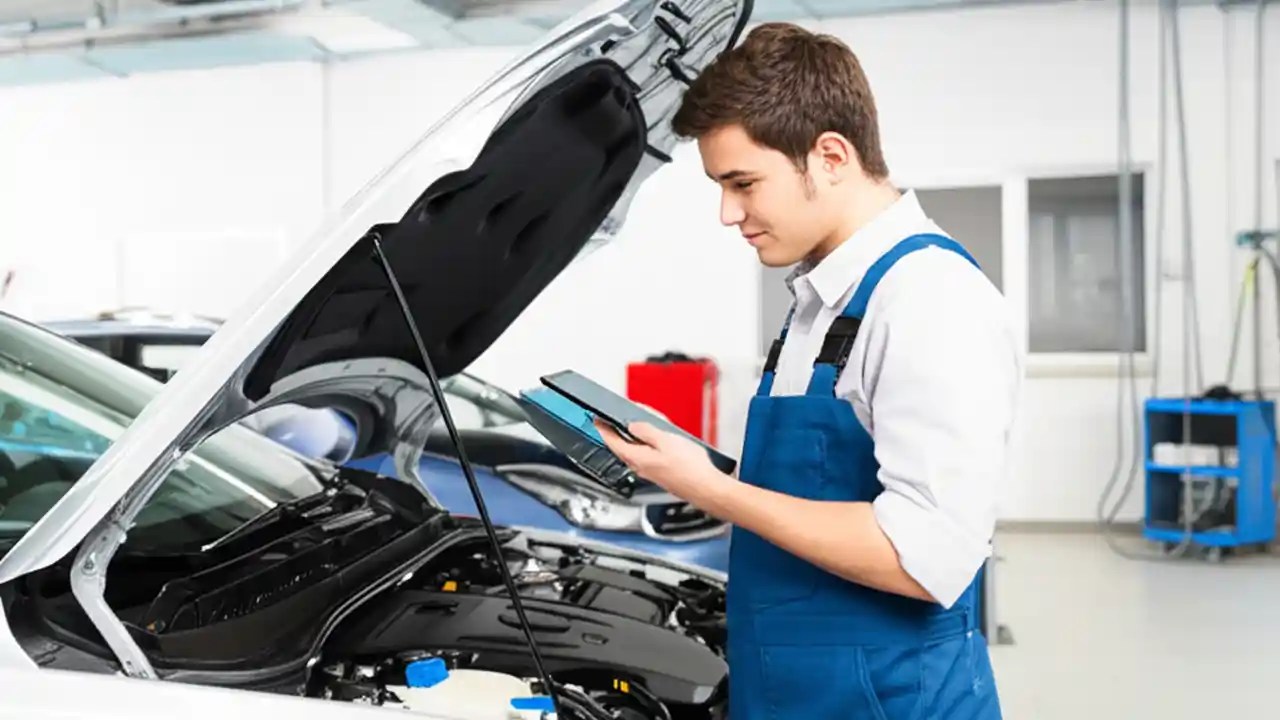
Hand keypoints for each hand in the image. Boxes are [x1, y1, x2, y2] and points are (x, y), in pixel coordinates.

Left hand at [593, 419, 735, 508]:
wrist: (706, 488)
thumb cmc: (690, 468)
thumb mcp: (666, 440)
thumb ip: (646, 431)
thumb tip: (632, 426)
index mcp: (637, 458)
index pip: (612, 442)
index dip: (603, 429)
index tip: (597, 420)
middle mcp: (640, 467)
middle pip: (622, 446)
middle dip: (618, 432)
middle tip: (615, 419)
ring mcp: (650, 472)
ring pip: (636, 451)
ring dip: (635, 437)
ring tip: (639, 424)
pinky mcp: (661, 474)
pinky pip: (647, 455)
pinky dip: (647, 444)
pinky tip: (657, 439)